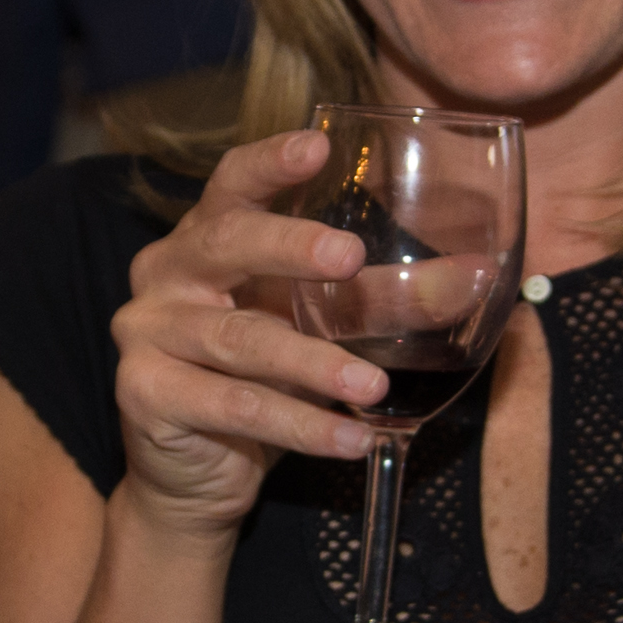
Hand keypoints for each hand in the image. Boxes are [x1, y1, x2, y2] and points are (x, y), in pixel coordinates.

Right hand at [107, 128, 385, 542]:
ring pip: (239, 339)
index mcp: (205, 238)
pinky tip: (351, 438)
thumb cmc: (261, 382)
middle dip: (290, 246)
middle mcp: (167, 273)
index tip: (317, 148)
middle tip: (349, 257)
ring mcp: (147, 332)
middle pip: (226, 244)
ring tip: (373, 384)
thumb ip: (384, 301)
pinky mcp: (144, 392)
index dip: (270, 163)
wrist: (195, 475)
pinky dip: (299, 426)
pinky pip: (232, 406)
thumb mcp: (321, 331)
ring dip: (311, 363)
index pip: (231, 185)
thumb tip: (479, 277)